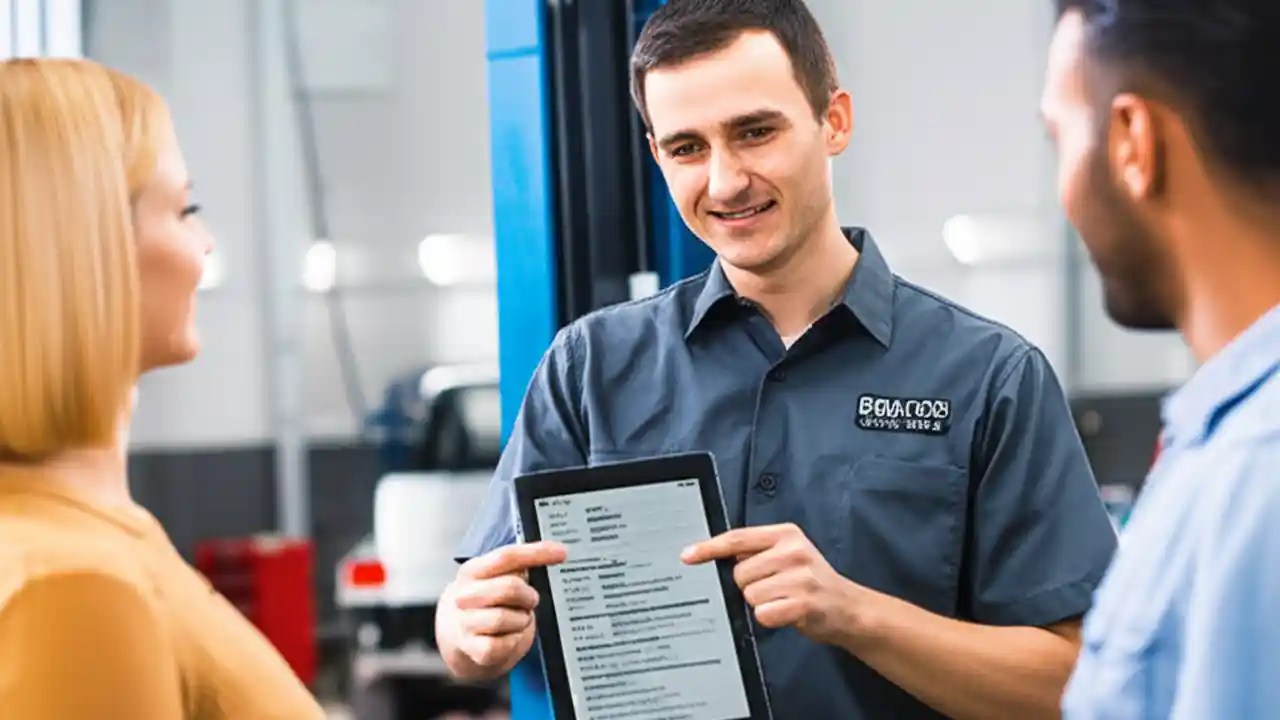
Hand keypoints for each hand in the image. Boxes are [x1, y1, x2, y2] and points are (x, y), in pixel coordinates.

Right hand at [439, 541, 567, 673]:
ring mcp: (464, 623)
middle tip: (530, 601)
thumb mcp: (495, 579)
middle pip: (509, 587)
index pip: (506, 557)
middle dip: (528, 596)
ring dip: (520, 620)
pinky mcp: (471, 649)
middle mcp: (463, 595)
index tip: (562, 553)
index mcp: (471, 571)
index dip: (536, 553)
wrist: (457, 637)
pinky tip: (508, 637)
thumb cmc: (486, 603)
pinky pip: (503, 644)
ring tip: (516, 620)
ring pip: (504, 618)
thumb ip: (519, 566)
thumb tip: (557, 551)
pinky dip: (513, 641)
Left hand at [681, 523, 856, 644]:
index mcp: (786, 534)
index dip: (709, 547)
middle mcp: (793, 551)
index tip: (687, 555)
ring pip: (749, 595)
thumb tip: (715, 553)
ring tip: (784, 600)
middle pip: (739, 573)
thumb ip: (758, 551)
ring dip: (761, 603)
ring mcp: (800, 577)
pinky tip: (788, 613)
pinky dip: (770, 618)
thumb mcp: (789, 555)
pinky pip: (763, 613)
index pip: (737, 538)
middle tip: (775, 588)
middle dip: (749, 586)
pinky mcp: (803, 603)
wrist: (849, 609)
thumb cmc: (811, 583)